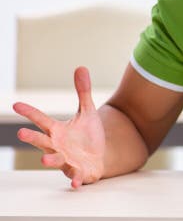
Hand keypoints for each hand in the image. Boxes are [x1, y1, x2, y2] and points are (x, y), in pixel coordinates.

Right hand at [13, 66, 105, 188]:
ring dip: (50, 161)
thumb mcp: (87, 112)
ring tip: (44, 160)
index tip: (16, 104)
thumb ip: (83, 92)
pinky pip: (76, 175)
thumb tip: (81, 67)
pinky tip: (76, 181)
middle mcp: (57, 146)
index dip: (29, 112)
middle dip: (33, 138)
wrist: (99, 157)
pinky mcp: (79, 171)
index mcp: (57, 131)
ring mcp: (66, 160)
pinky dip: (76, 179)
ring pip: (56, 160)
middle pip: (42, 141)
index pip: (41, 119)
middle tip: (21, 133)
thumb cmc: (87, 135)